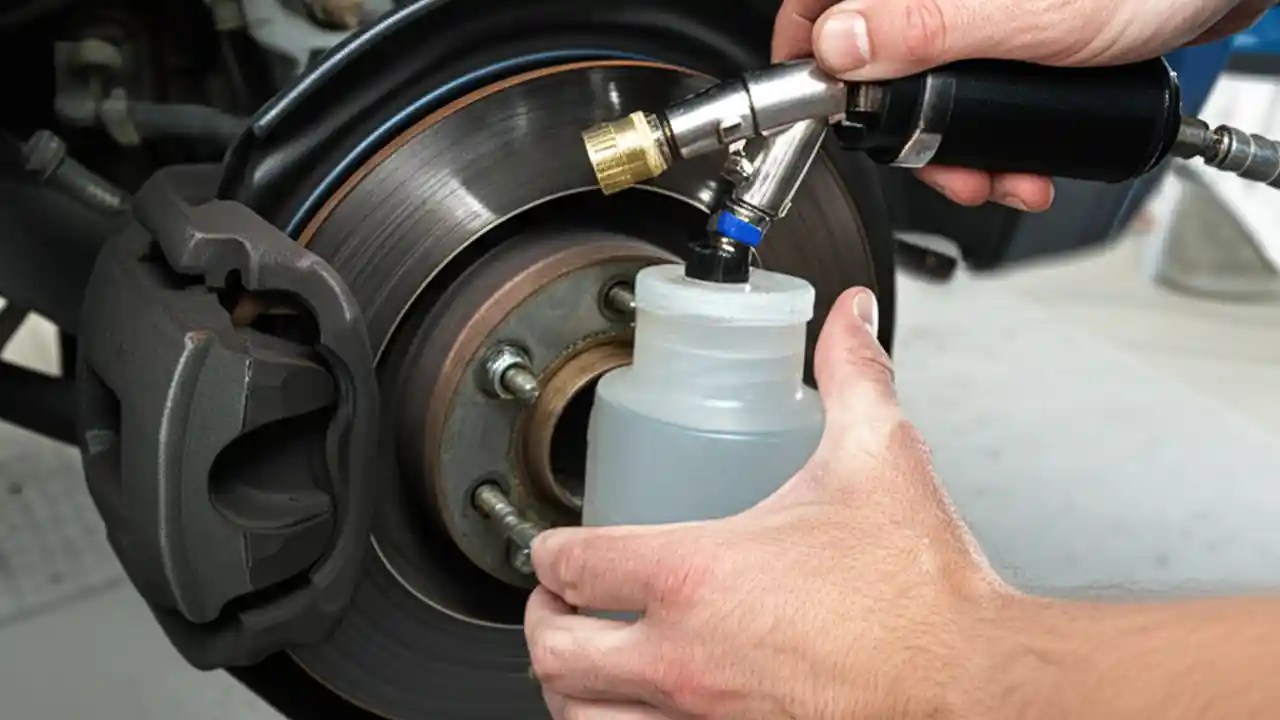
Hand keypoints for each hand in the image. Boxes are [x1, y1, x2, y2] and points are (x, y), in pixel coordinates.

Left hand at [525, 288, 1007, 718]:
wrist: (971, 682)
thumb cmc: (922, 592)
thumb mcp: (879, 458)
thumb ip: (854, 374)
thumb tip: (850, 317)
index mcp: (697, 575)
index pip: (574, 562)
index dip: (550, 550)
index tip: (557, 547)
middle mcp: (683, 658)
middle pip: (556, 649)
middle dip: (544, 620)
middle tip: (558, 603)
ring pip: (582, 717)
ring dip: (571, 687)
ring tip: (584, 664)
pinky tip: (637, 712)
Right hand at [773, 0, 1274, 211]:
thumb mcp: (1021, 17)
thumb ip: (922, 27)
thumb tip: (835, 44)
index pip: (821, 3)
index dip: (808, 56)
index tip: (818, 108)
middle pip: (873, 64)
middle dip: (907, 136)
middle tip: (944, 170)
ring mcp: (965, 18)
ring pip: (922, 93)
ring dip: (954, 153)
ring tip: (1000, 181)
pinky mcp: (998, 42)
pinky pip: (966, 100)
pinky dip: (986, 142)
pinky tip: (1017, 166)